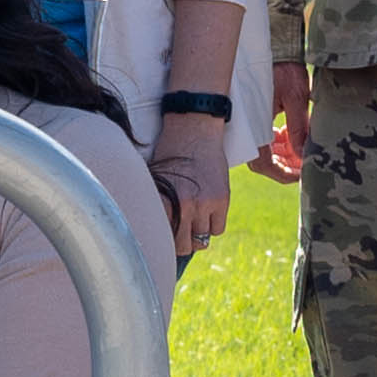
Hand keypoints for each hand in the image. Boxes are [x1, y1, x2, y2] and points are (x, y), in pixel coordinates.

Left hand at [150, 115, 235, 252]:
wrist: (193, 129)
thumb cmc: (169, 154)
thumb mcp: (155, 182)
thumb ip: (158, 208)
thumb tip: (157, 236)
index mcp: (161, 203)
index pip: (162, 240)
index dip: (162, 245)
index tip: (162, 246)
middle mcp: (182, 207)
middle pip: (182, 246)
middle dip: (181, 243)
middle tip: (181, 235)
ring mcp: (203, 204)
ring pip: (202, 240)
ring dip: (198, 235)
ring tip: (194, 222)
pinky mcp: (221, 200)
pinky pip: (218, 229)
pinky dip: (213, 226)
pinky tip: (207, 214)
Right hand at [257, 60, 309, 185]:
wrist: (271, 45)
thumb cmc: (282, 67)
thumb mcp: (295, 97)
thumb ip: (299, 128)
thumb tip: (304, 153)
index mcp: (253, 126)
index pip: (265, 164)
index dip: (285, 174)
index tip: (303, 172)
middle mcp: (246, 128)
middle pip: (263, 161)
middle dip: (285, 163)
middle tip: (305, 159)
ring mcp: (247, 122)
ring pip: (263, 150)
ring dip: (282, 151)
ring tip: (298, 141)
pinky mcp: (250, 116)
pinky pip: (260, 138)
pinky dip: (276, 140)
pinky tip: (286, 130)